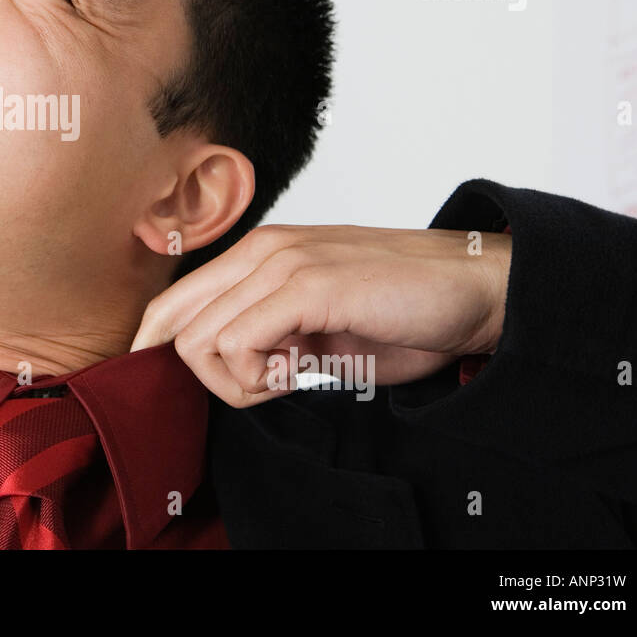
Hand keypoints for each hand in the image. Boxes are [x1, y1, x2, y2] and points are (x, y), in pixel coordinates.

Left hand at [129, 225, 511, 407]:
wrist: (474, 291)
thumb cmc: (400, 311)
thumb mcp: (314, 326)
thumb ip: (266, 335)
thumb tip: (220, 367)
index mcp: (257, 254)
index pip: (172, 305)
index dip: (161, 354)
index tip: (200, 386)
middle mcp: (261, 251)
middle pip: (175, 327)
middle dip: (211, 376)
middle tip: (267, 384)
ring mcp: (283, 263)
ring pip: (199, 340)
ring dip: (238, 380)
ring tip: (291, 375)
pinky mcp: (308, 286)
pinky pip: (238, 344)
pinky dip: (258, 377)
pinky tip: (300, 373)